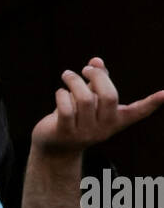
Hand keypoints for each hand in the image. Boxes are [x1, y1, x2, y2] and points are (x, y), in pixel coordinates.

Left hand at [31, 58, 163, 154]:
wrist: (56, 147)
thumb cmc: (76, 117)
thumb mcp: (91, 99)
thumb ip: (97, 79)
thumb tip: (96, 60)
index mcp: (116, 119)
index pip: (137, 112)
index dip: (152, 103)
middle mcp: (104, 128)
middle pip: (109, 96)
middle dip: (97, 76)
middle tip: (86, 69)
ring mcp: (85, 133)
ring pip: (85, 99)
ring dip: (74, 81)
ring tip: (67, 75)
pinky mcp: (65, 133)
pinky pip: (66, 108)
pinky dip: (62, 94)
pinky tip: (60, 93)